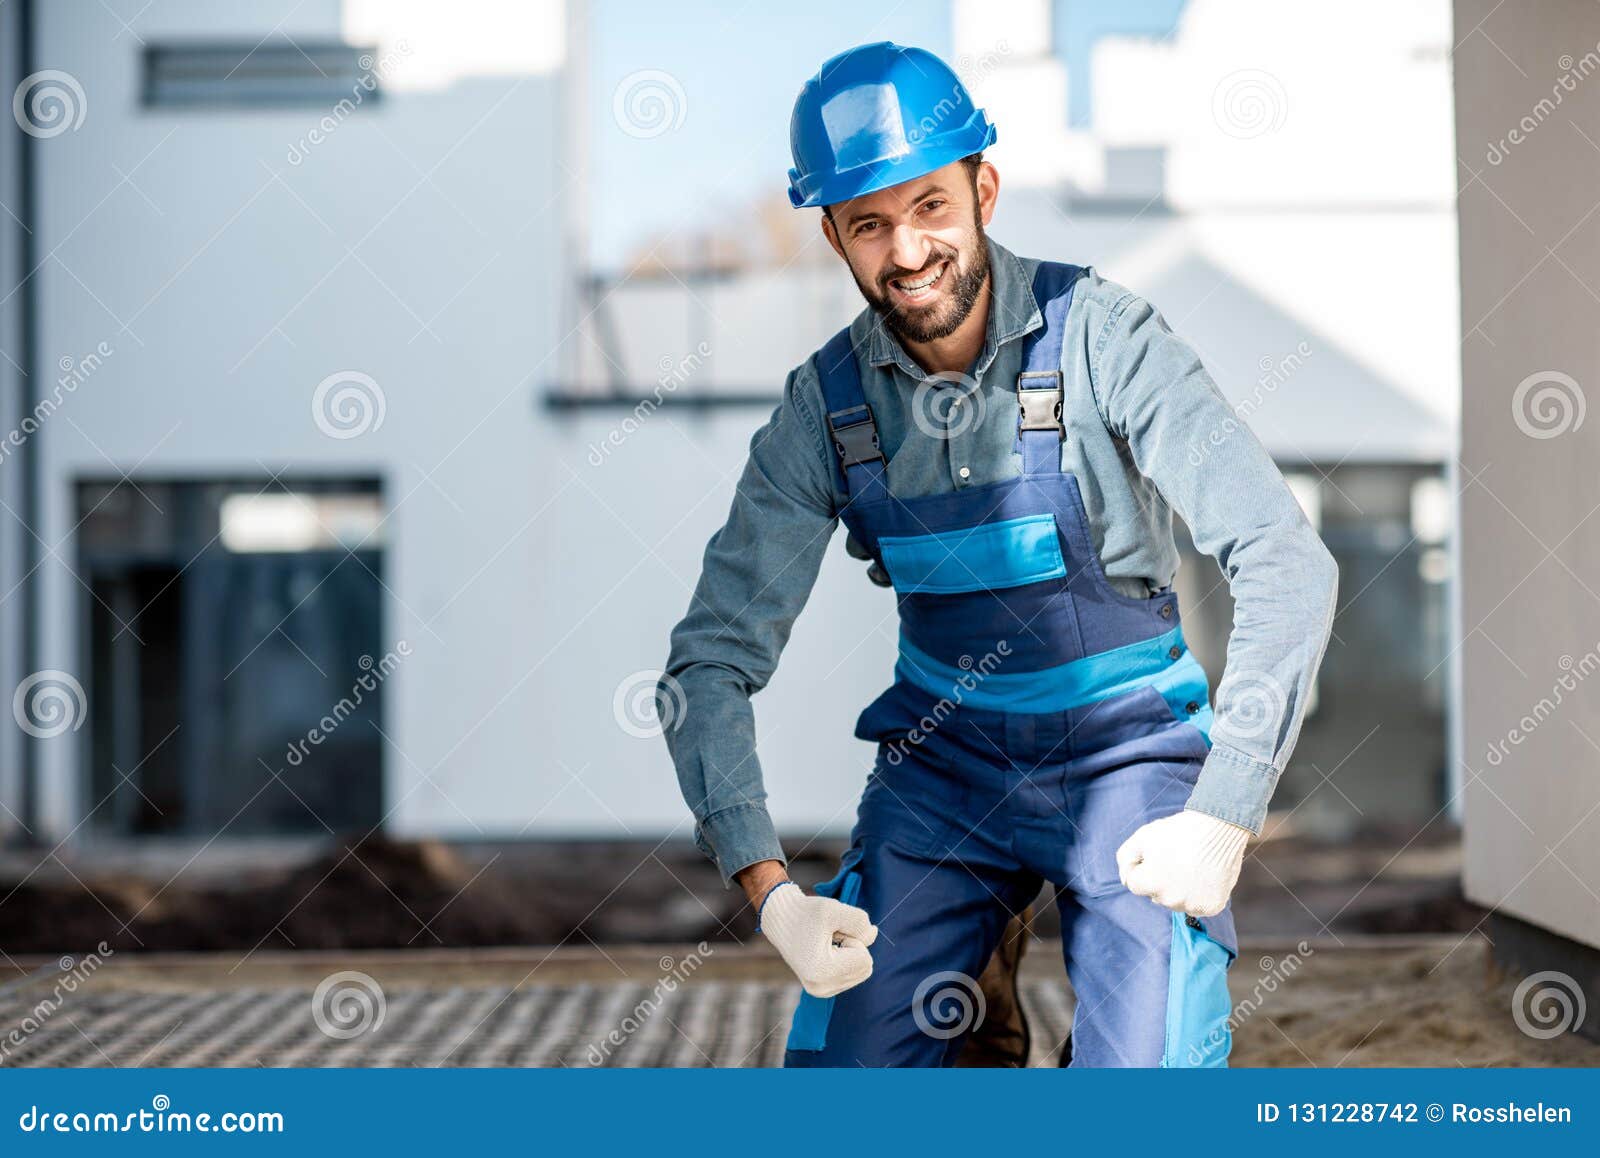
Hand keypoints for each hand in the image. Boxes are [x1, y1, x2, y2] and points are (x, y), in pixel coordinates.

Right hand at [758, 882, 877, 997]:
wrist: (781, 919)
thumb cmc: (805, 913)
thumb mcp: (834, 909)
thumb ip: (860, 922)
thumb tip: (873, 935)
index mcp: (822, 972)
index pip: (865, 959)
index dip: (854, 939)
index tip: (833, 932)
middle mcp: (821, 988)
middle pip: (865, 969)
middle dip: (854, 947)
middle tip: (831, 936)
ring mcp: (821, 992)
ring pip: (860, 972)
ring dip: (849, 953)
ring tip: (826, 942)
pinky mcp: (822, 990)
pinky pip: (851, 975)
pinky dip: (845, 960)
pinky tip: (825, 951)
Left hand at [1116, 809, 1250, 917]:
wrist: (1219, 828)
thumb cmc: (1178, 831)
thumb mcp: (1143, 836)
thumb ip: (1125, 858)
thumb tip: (1125, 881)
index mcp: (1150, 883)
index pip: (1135, 885)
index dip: (1143, 867)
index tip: (1157, 854)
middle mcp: (1171, 900)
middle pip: (1156, 895)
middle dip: (1160, 879)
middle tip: (1177, 859)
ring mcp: (1192, 905)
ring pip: (1176, 902)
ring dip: (1179, 889)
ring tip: (1191, 866)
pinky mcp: (1211, 907)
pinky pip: (1197, 906)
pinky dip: (1199, 894)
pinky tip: (1204, 875)